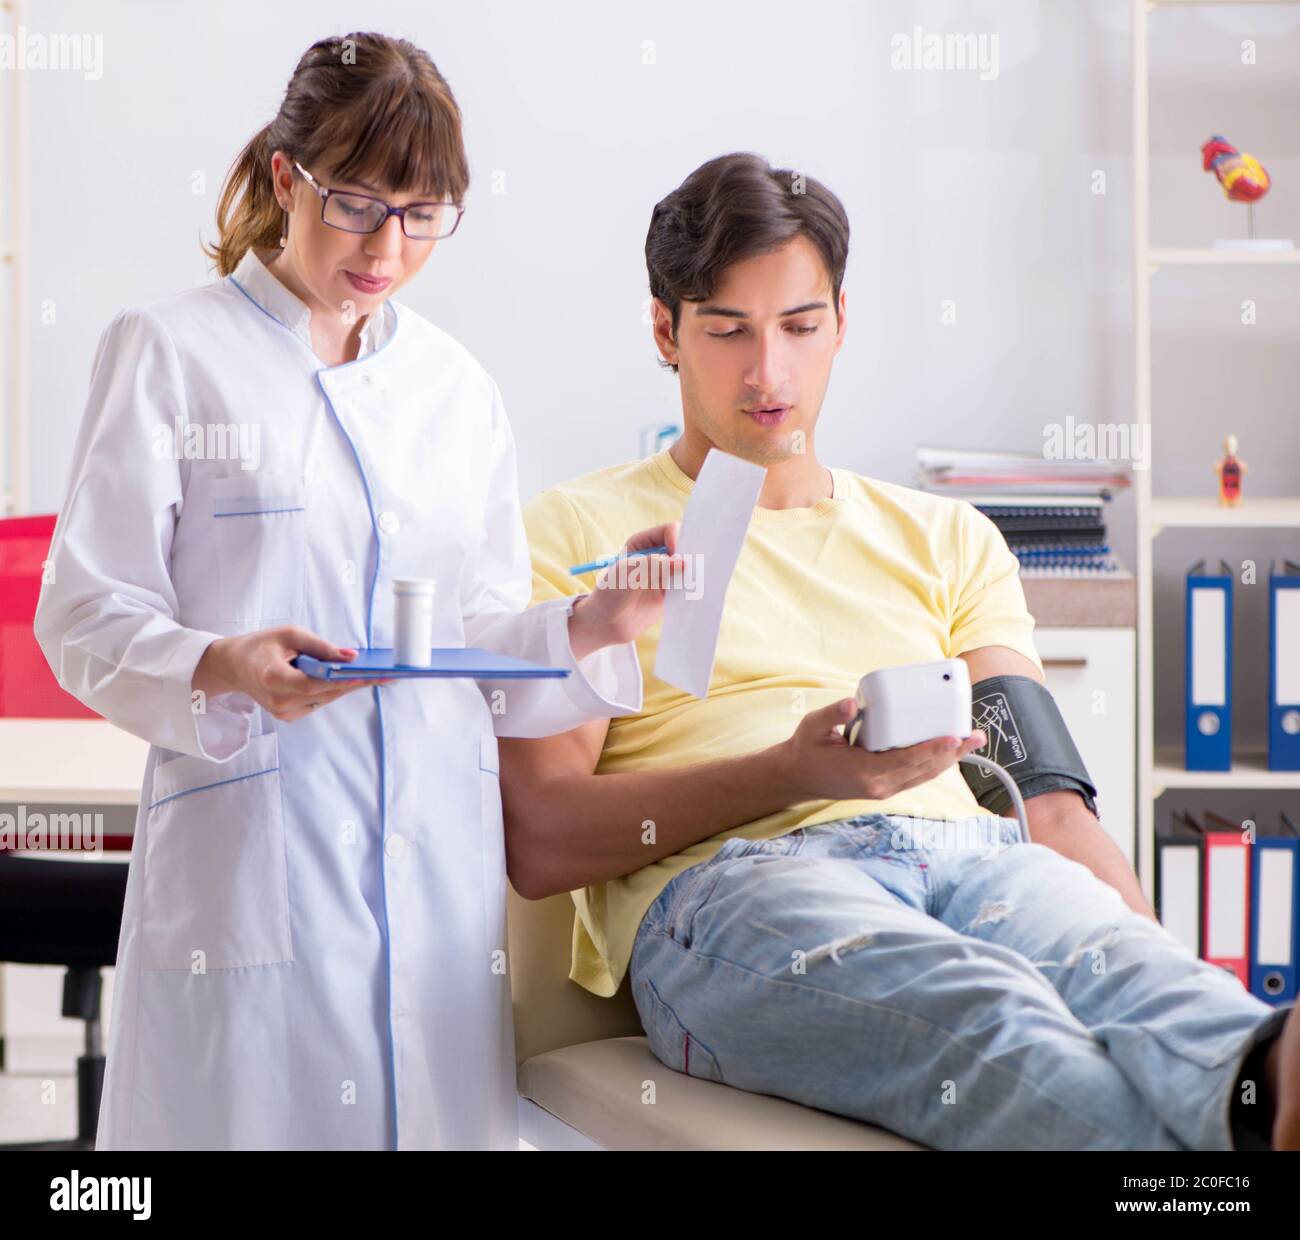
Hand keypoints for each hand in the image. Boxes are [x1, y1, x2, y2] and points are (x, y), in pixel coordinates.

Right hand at [192, 626, 395, 722]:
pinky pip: (319, 701)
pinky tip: (352, 679)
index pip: (314, 683)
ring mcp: (284, 712)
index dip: (342, 680)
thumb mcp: (289, 635)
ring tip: (377, 674)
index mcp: (272, 678)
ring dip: (349, 686)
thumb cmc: (260, 645)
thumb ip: (320, 646)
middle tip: (387, 673)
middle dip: (357, 682)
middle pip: (326, 693)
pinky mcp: (289, 716)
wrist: (232, 666)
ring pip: (326, 699)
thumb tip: (350, 656)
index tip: (369, 675)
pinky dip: (334, 690)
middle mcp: (278, 701)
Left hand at [567, 521, 682, 660]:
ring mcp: (665, 573)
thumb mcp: (627, 574)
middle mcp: (656, 555)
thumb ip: (653, 565)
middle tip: (696, 567)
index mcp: (643, 542)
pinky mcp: (671, 591)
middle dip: (691, 554)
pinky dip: (694, 586)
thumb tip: (682, 562)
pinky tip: (695, 593)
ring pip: (688, 565)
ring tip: (697, 581)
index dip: (678, 541)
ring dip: (695, 571)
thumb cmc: (610, 593)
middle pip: (683, 545)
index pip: (669, 531)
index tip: (679, 558)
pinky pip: (688, 584)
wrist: (607, 623)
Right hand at [777, 697, 986, 802]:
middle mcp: (879, 785)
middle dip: (953, 753)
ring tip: (971, 743)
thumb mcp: (813, 727)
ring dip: (950, 759)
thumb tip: (851, 704)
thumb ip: (832, 715)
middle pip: (925, 769)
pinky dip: (935, 763)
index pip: (907, 760)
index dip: (933, 749)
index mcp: (864, 772)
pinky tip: (949, 751)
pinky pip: (918, 776)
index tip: (954, 737)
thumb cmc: (807, 750)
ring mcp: (884, 789)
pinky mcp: (886, 787)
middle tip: (976, 736)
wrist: (798, 778)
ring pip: (925, 775)